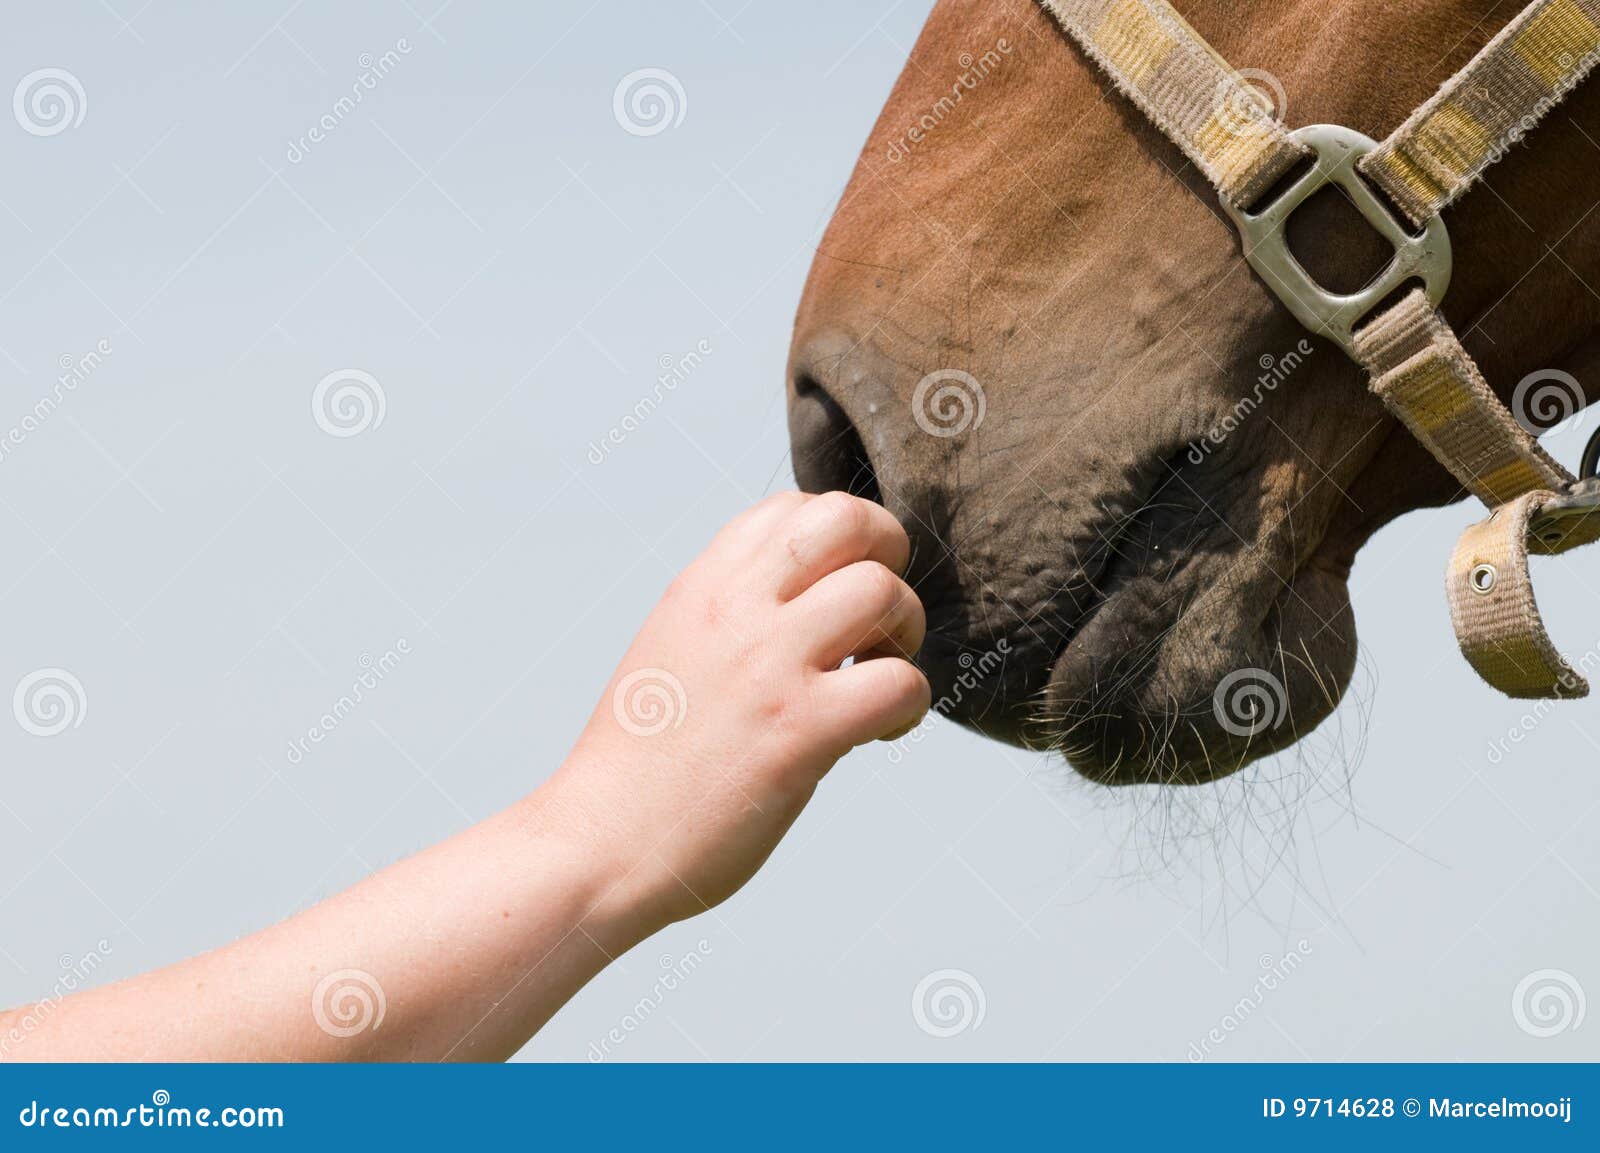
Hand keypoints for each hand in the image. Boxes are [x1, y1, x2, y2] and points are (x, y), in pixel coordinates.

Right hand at [544, 491, 930, 929]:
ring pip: (884, 592)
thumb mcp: (672, 648)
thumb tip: (802, 596)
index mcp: (701, 585)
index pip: (795, 504)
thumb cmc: (640, 764)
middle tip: (878, 622)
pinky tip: (879, 734)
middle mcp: (734, 608)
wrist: (598, 845)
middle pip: (850, 519)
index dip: (841, 541)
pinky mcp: (800, 730)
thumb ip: (729, 611)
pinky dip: (910, 706)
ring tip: (877, 680)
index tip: (834, 595)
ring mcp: (768, 665)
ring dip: (905, 634)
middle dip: (888, 559)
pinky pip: (901, 683)